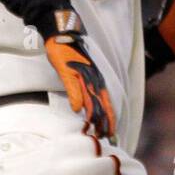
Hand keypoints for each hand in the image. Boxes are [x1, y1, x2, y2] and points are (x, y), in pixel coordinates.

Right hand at [44, 13, 116, 148]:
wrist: (62, 36)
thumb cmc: (69, 56)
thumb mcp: (76, 76)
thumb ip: (79, 92)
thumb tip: (80, 109)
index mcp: (96, 81)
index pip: (106, 104)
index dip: (110, 119)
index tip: (111, 133)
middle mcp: (93, 79)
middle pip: (102, 104)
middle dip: (105, 122)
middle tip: (106, 137)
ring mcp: (83, 76)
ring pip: (92, 99)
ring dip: (94, 116)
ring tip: (96, 130)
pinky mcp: (70, 72)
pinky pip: (75, 88)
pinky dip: (77, 99)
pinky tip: (77, 110)